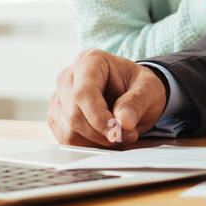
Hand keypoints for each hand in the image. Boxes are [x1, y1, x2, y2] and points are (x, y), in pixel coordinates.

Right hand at [47, 49, 164, 146]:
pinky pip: (66, 139)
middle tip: (129, 134)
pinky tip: (105, 135)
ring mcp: (59, 97)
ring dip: (97, 140)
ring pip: (69, 131)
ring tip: (119, 133)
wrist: (132, 93)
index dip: (98, 117)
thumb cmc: (138, 86)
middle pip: (74, 114)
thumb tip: (123, 122)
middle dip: (103, 132)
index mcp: (90, 61)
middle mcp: (68, 76)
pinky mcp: (57, 116)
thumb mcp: (149, 88)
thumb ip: (136, 102)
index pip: (83, 92)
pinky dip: (88, 144)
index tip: (117, 132)